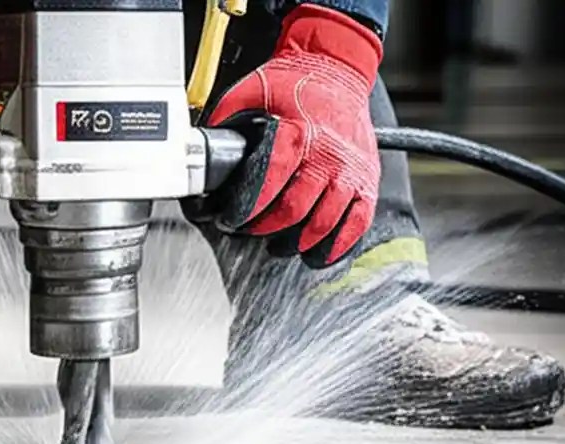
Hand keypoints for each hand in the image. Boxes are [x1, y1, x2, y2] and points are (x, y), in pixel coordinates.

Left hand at [201, 5, 382, 266]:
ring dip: (298, 241)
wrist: (337, 69)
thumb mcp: (250, 91)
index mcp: (296, 133)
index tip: (230, 221)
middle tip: (250, 231)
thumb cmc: (293, 82)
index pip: (269, 183)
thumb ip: (224, 119)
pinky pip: (358, 221)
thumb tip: (198, 148)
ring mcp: (350, 169)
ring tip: (280, 245)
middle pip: (294, 209)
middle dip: (266, 228)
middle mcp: (327, 154)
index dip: (246, 210)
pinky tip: (319, 253)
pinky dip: (339, 243)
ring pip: (325, 221)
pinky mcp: (366, 178)